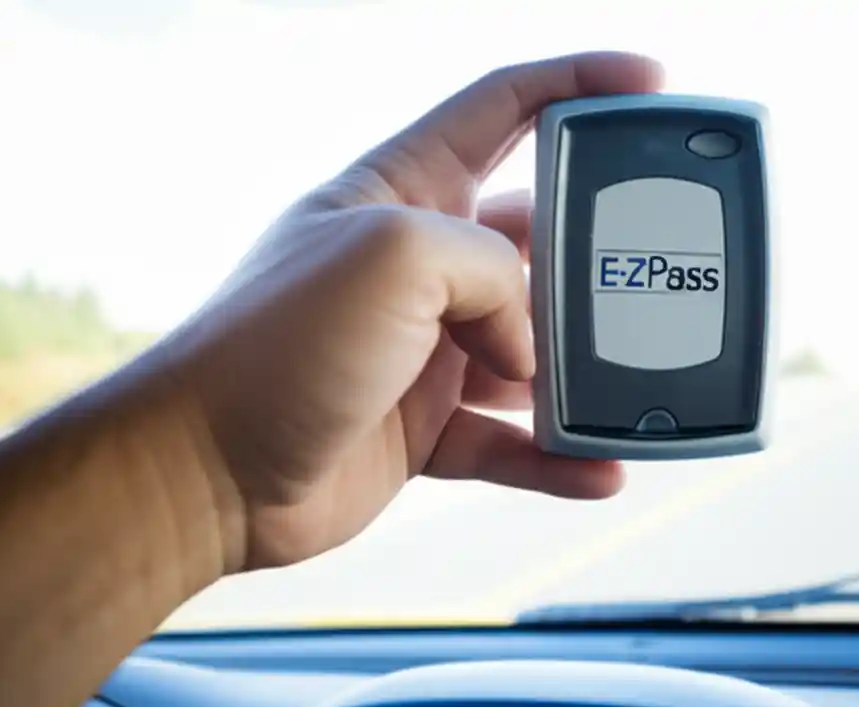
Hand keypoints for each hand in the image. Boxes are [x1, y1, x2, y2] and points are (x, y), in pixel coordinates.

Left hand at [164, 52, 664, 569]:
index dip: (576, 83)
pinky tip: (600, 471)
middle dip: (597, 253)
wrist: (204, 471)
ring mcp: (423, 347)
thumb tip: (526, 349)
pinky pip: (509, 440)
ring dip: (582, 371)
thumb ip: (491, 270)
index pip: (501, 107)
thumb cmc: (277, 343)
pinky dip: (554, 457)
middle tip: (653, 273)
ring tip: (632, 389)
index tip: (650, 85)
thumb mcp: (396, 256)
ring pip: (532, 349)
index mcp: (401, 190)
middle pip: (535, 238)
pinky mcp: (425, 425)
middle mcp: (417, 263)